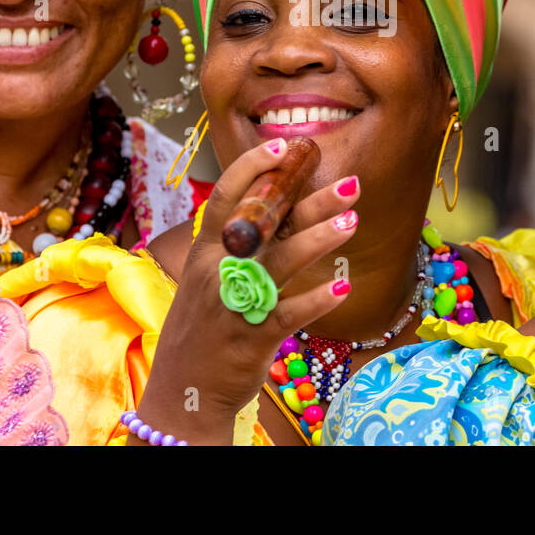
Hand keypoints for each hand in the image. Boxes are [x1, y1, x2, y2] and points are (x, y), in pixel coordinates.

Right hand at [132, 137, 359, 444]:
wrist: (181, 390)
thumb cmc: (202, 325)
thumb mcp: (206, 278)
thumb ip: (238, 245)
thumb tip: (278, 204)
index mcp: (204, 250)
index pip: (227, 197)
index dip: (254, 167)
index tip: (284, 144)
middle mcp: (217, 270)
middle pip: (265, 225)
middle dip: (308, 199)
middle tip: (349, 182)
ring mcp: (234, 303)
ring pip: (280, 263)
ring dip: (318, 240)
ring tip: (352, 222)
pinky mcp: (252, 337)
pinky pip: (289, 314)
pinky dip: (317, 301)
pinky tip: (343, 288)